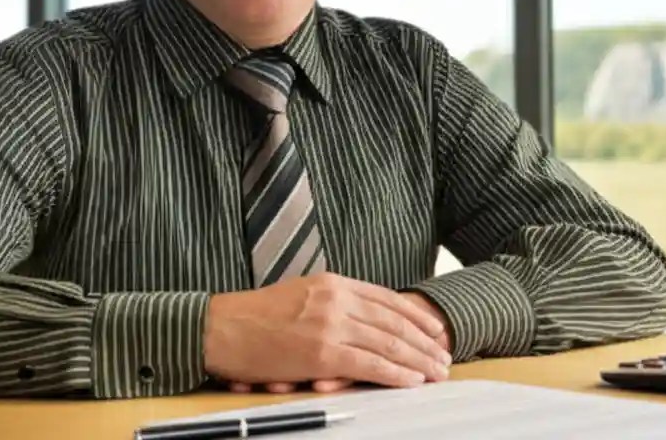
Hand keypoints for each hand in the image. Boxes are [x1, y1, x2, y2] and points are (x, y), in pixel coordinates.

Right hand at [204, 273, 453, 389]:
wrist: (221, 328)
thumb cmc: (255, 317)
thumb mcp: (302, 294)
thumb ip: (333, 302)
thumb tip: (362, 316)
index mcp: (334, 283)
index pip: (387, 299)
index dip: (416, 316)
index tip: (435, 330)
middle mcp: (337, 300)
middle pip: (394, 322)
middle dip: (424, 342)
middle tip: (444, 356)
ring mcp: (330, 326)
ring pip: (387, 344)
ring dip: (417, 360)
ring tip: (436, 371)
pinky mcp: (322, 354)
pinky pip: (369, 364)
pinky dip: (394, 374)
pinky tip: (411, 381)